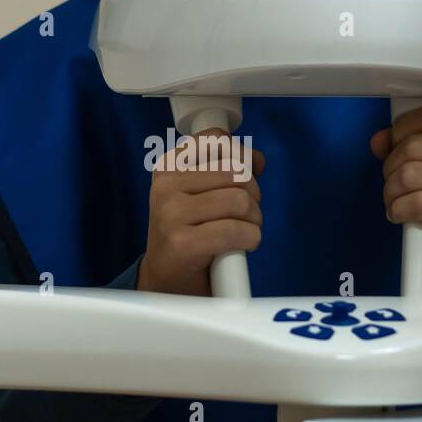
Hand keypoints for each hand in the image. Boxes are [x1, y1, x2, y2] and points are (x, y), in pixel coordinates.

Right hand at [137, 128, 265, 296]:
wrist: (167, 281)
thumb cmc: (189, 234)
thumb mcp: (203, 194)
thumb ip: (228, 170)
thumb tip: (257, 159)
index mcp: (168, 166)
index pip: (217, 140)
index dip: (242, 159)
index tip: (241, 181)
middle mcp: (165, 185)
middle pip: (237, 172)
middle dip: (253, 196)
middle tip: (245, 216)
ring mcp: (170, 214)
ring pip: (240, 200)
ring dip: (254, 220)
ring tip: (244, 232)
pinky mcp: (182, 243)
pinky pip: (235, 230)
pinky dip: (250, 239)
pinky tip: (242, 247)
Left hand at [369, 105, 421, 320]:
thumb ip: (402, 149)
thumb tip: (379, 139)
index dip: (399, 133)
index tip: (395, 153)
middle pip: (411, 147)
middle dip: (391, 170)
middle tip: (397, 189)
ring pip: (408, 174)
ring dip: (391, 194)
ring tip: (400, 205)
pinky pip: (414, 203)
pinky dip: (398, 211)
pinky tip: (402, 217)